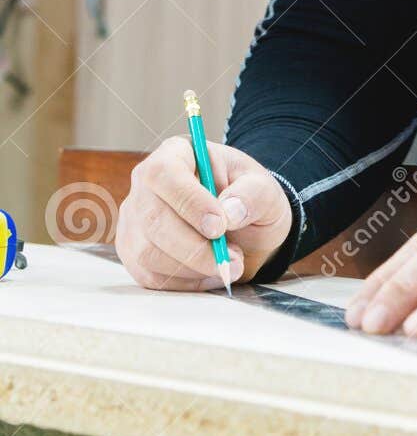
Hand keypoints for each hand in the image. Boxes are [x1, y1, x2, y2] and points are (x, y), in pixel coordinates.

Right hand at [114, 135, 292, 290]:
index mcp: (175, 153)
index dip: (188, 202)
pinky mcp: (134, 254)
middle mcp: (146, 185)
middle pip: (153, 218)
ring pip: (149, 252)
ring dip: (194, 267)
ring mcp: (135, 220)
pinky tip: (210, 273)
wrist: (244, 227)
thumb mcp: (264, 188)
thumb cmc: (248, 199)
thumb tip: (229, 212)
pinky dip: (186, 282)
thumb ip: (252, 194)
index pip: (164, 173)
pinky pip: (151, 277)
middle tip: (232, 259)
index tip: (219, 226)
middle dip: (195, 248)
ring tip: (228, 262)